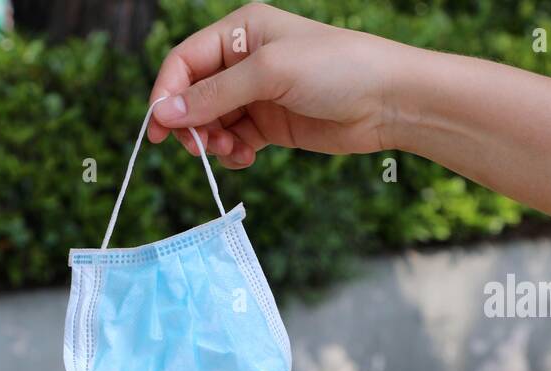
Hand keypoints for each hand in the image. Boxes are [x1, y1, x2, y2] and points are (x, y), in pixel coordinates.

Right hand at [147, 2, 414, 166]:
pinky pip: (234, 141)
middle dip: (190, 123)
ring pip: (211, 122)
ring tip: (231, 151)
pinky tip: (246, 157)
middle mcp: (245, 61)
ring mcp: (258, 94)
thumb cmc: (336, 69)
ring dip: (212, 141)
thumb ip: (214, 94)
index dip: (166, 93)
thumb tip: (165, 113)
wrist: (389, 101)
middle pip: (193, 95)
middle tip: (198, 148)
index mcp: (241, 32)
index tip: (161, 128)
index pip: (185, 61)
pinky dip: (233, 153)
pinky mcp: (270, 125)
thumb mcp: (269, 73)